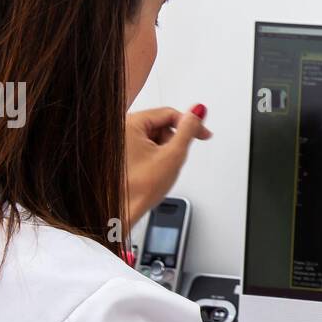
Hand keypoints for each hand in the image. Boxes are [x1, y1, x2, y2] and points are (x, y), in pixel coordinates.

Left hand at [125, 105, 210, 227]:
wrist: (121, 210)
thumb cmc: (138, 188)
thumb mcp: (173, 155)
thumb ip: (188, 130)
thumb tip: (197, 111)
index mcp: (130, 123)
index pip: (169, 113)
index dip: (190, 124)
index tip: (203, 133)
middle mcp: (120, 128)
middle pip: (160, 124)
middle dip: (173, 140)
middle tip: (175, 158)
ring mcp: (119, 140)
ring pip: (153, 135)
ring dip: (163, 148)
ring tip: (161, 168)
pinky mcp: (120, 151)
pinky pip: (143, 144)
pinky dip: (154, 154)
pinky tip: (152, 169)